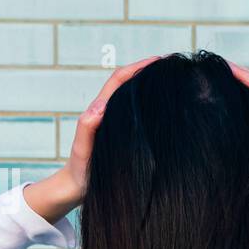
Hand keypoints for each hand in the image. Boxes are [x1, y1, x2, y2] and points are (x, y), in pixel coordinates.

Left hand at [24, 56, 162, 223]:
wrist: (75, 187)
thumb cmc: (80, 171)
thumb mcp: (83, 150)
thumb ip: (87, 128)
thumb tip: (99, 107)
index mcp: (100, 111)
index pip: (120, 80)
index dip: (138, 68)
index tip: (158, 61)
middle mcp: (108, 112)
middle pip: (128, 82)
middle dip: (147, 69)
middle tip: (171, 65)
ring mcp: (115, 122)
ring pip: (133, 96)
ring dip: (149, 84)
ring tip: (172, 80)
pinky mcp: (122, 134)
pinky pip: (138, 113)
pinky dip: (151, 104)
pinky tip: (166, 108)